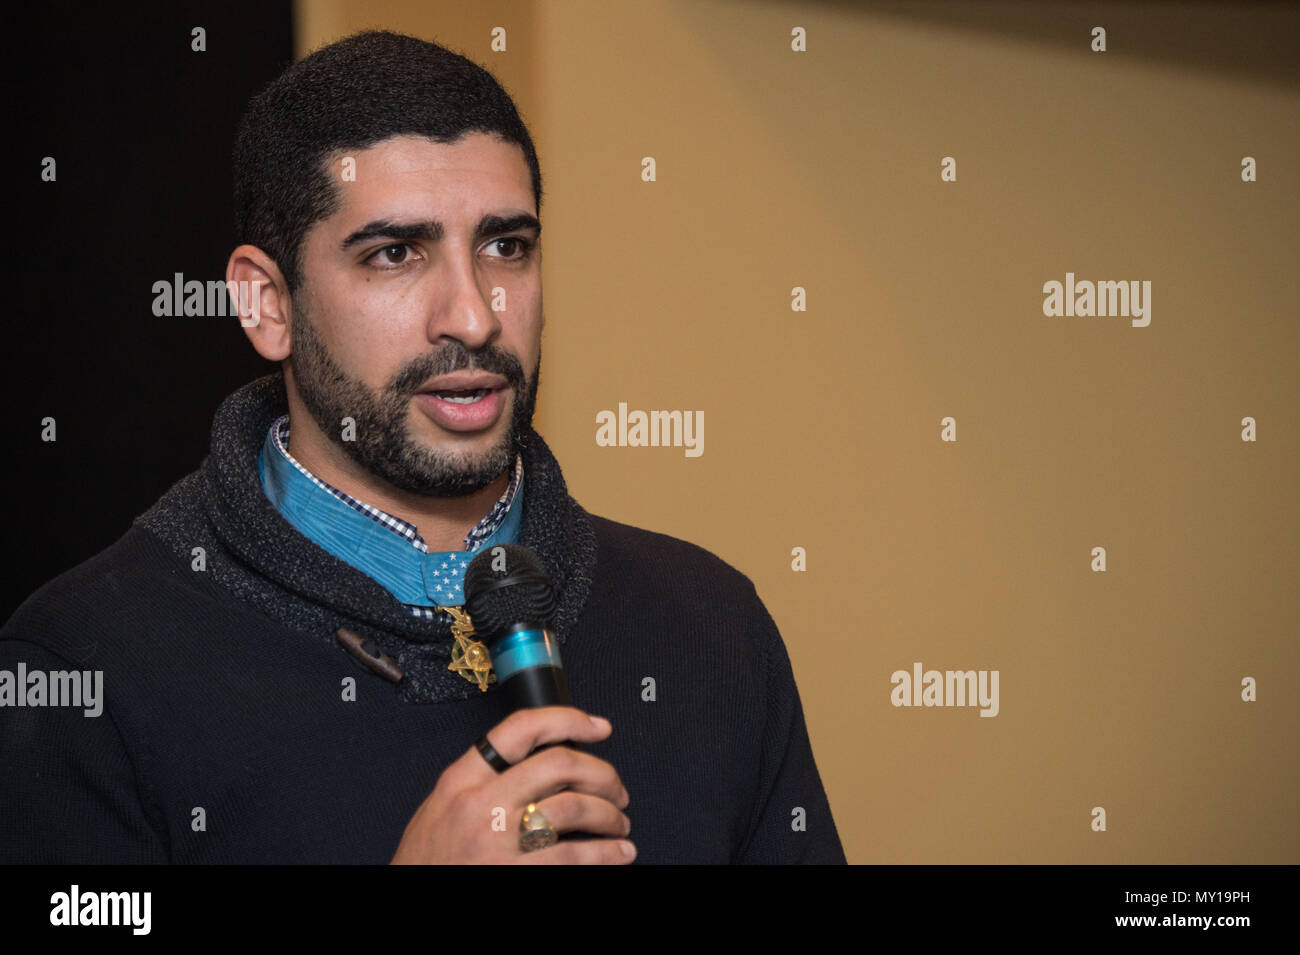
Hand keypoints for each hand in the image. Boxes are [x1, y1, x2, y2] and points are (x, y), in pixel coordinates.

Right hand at [389, 705, 634, 863]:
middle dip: (601, 772)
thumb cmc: (428, 862)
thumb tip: (545, 763)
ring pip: (573, 807)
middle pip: (558, 763)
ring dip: (609, 813)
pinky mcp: (513, 875)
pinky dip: (606, 853)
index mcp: (461, 779)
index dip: (568, 719)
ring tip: (618, 822)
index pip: (520, 729)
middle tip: (616, 788)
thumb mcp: (443, 806)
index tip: (599, 726)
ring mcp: (497, 841)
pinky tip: (619, 852)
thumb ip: (484, 781)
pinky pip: (574, 857)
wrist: (410, 903)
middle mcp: (480, 804)